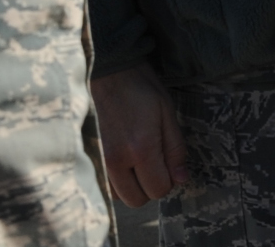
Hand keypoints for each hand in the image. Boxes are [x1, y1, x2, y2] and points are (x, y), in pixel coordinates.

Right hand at [92, 64, 189, 205]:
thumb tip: (181, 179)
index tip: (170, 164)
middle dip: (152, 186)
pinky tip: (127, 162)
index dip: (170, 181)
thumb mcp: (168, 114)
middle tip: (157, 163)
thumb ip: (175, 150)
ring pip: (121, 196)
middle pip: (138, 199)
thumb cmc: (142, 89)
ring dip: (134, 186)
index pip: (158, 189)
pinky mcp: (93, 158)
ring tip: (140, 162)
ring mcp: (101, 161)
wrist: (110, 74)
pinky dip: (119, 182)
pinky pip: (107, 186)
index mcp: (140, 149)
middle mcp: (117, 161)